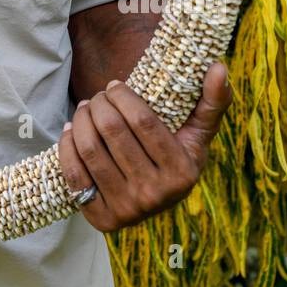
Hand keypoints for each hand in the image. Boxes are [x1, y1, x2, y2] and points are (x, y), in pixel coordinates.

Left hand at [58, 62, 232, 231]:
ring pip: (90, 149)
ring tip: (85, 109)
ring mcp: (128, 210)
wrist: (155, 199)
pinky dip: (67, 145)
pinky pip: (74, 174)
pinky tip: (72, 130)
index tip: (114, 86)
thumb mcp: (198, 133)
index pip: (142, 121)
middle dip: (99, 104)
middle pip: (112, 132)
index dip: (122, 96)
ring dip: (81, 120)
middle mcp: (156, 195)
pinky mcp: (102, 218)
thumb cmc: (177, 155)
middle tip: (98, 97)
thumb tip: (219, 67)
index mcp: (182, 172)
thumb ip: (212, 100)